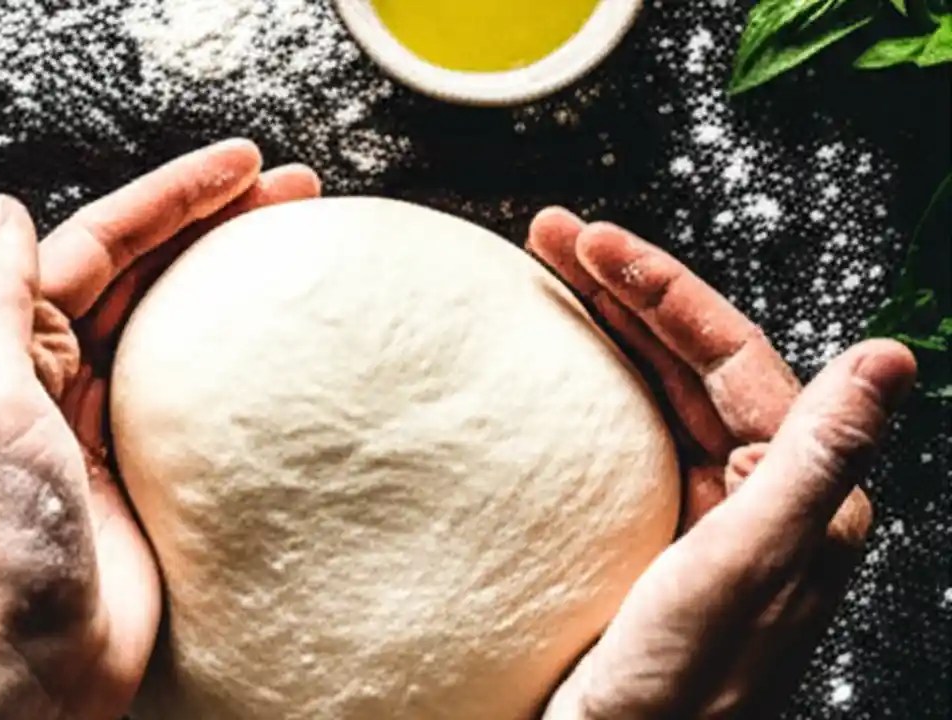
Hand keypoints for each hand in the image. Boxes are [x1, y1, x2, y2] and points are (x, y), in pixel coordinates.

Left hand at [0, 140, 319, 719]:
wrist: (37, 666)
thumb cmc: (2, 544)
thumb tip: (2, 212)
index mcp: (16, 349)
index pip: (100, 244)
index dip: (170, 196)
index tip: (243, 165)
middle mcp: (61, 376)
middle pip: (146, 271)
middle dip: (214, 221)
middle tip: (294, 189)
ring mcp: (113, 421)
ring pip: (176, 321)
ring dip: (230, 273)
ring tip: (297, 238)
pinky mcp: (154, 469)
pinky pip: (201, 389)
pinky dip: (240, 351)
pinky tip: (281, 337)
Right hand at [527, 209, 916, 718]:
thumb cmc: (683, 687)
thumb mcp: (752, 564)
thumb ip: (818, 458)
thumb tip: (892, 355)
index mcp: (801, 490)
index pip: (734, 356)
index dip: (665, 290)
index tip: (593, 243)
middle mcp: (760, 490)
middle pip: (690, 360)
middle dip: (623, 291)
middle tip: (550, 235)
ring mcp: (704, 510)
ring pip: (655, 388)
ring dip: (603, 326)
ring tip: (542, 272)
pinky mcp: (653, 532)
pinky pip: (624, 435)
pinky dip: (589, 388)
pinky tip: (554, 364)